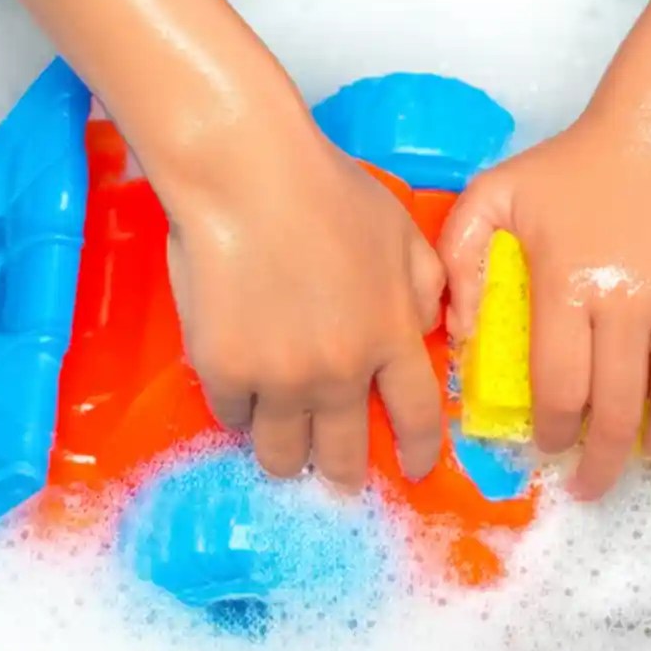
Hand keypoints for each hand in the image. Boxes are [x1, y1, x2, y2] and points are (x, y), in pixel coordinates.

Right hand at [152, 129, 444, 491]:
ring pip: (282, 453)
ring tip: (282, 444)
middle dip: (344, 473)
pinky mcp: (223, 371)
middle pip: (344, 454)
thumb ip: (425, 288)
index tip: (412, 469)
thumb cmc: (328, 192)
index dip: (417, 452)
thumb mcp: (402, 233)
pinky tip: (240, 388)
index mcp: (391, 338)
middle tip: (337, 475)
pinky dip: (239, 409)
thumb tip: (428, 331)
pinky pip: (232, 416)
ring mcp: (278, 378)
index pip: (417, 417)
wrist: (245, 175)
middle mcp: (340, 373)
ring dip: (287, 453)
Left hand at [439, 116, 650, 500]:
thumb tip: (462, 333)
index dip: (553, 432)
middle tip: (590, 486)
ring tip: (647, 457)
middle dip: (601, 463)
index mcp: (569, 285)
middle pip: (618, 410)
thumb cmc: (569, 169)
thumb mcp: (492, 196)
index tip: (548, 447)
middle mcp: (629, 302)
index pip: (560, 387)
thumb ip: (459, 259)